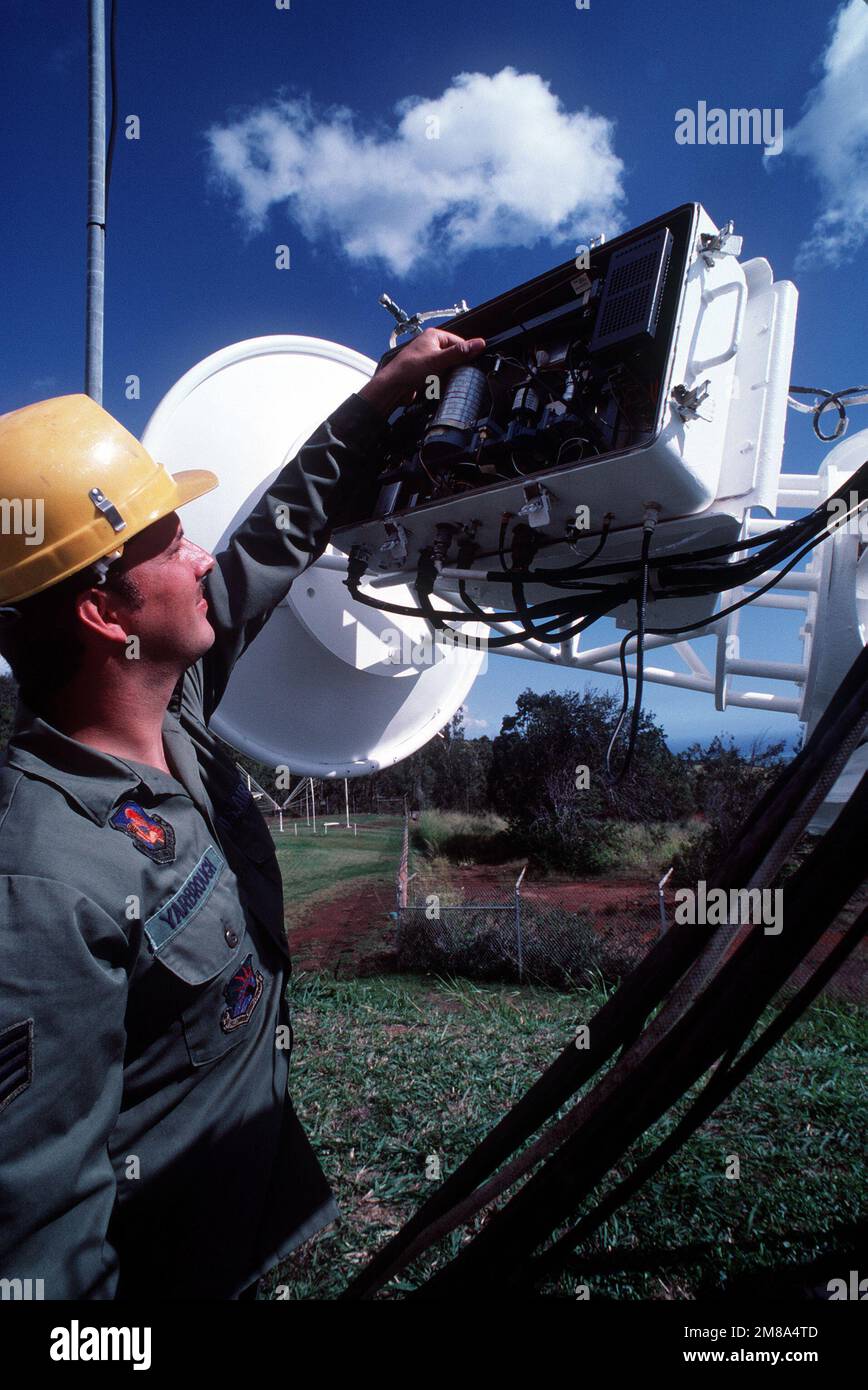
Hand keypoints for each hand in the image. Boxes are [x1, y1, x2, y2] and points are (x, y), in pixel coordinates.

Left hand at [358, 327, 486, 416]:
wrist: (392, 387)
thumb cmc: (410, 370)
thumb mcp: (439, 360)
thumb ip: (460, 352)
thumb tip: (479, 343)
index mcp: (434, 336)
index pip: (459, 343)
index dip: (466, 355)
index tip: (470, 365)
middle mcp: (430, 345)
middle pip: (454, 356)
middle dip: (455, 368)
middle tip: (455, 376)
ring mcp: (427, 359)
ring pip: (447, 367)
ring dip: (448, 376)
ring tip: (443, 381)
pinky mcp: (425, 371)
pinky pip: (439, 376)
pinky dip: (441, 382)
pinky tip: (437, 386)